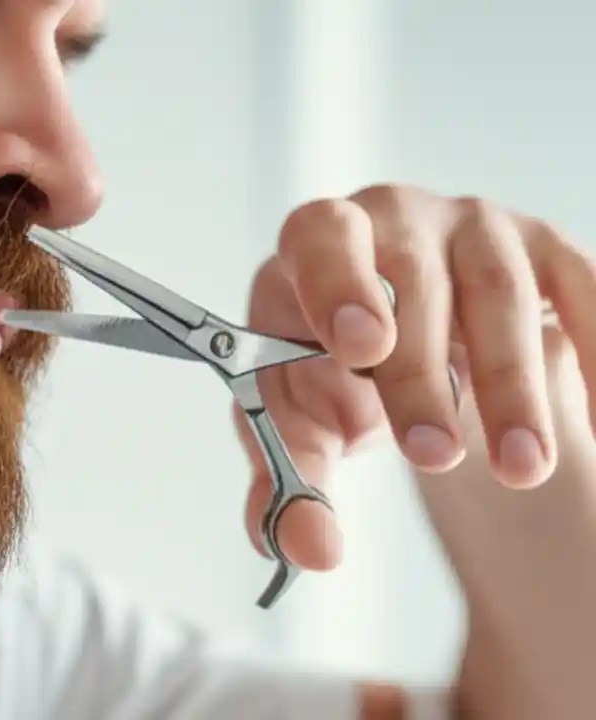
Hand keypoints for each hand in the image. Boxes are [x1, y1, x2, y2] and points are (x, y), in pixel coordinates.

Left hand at [234, 184, 594, 570]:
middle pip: (414, 280)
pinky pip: (583, 295)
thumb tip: (312, 552)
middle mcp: (397, 217)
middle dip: (423, 374)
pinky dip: (594, 355)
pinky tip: (594, 425)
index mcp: (316, 244)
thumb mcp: (296, 427)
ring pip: (501, 293)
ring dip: (510, 384)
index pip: (321, 236)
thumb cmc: (330, 371)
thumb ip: (290, 486)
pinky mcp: (545, 251)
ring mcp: (476, 228)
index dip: (337, 283)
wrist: (395, 344)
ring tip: (520, 467)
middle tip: (433, 456)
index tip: (358, 348)